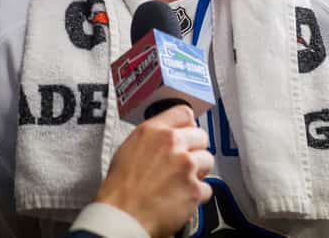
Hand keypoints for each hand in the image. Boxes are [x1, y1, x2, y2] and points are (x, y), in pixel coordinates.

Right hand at [94, 105, 213, 237]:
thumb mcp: (129, 148)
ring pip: (208, 160)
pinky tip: (181, 198)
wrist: (121, 215)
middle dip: (195, 150)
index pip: (183, 113)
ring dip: (199, 171)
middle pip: (201, 136)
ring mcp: (186, 165)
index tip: (188, 133)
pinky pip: (207, 188)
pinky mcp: (195, 188)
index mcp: (153, 131)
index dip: (187, 125)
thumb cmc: (120, 187)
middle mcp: (171, 143)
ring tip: (182, 181)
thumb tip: (167, 137)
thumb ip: (152, 138)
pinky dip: (196, 196)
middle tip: (184, 162)